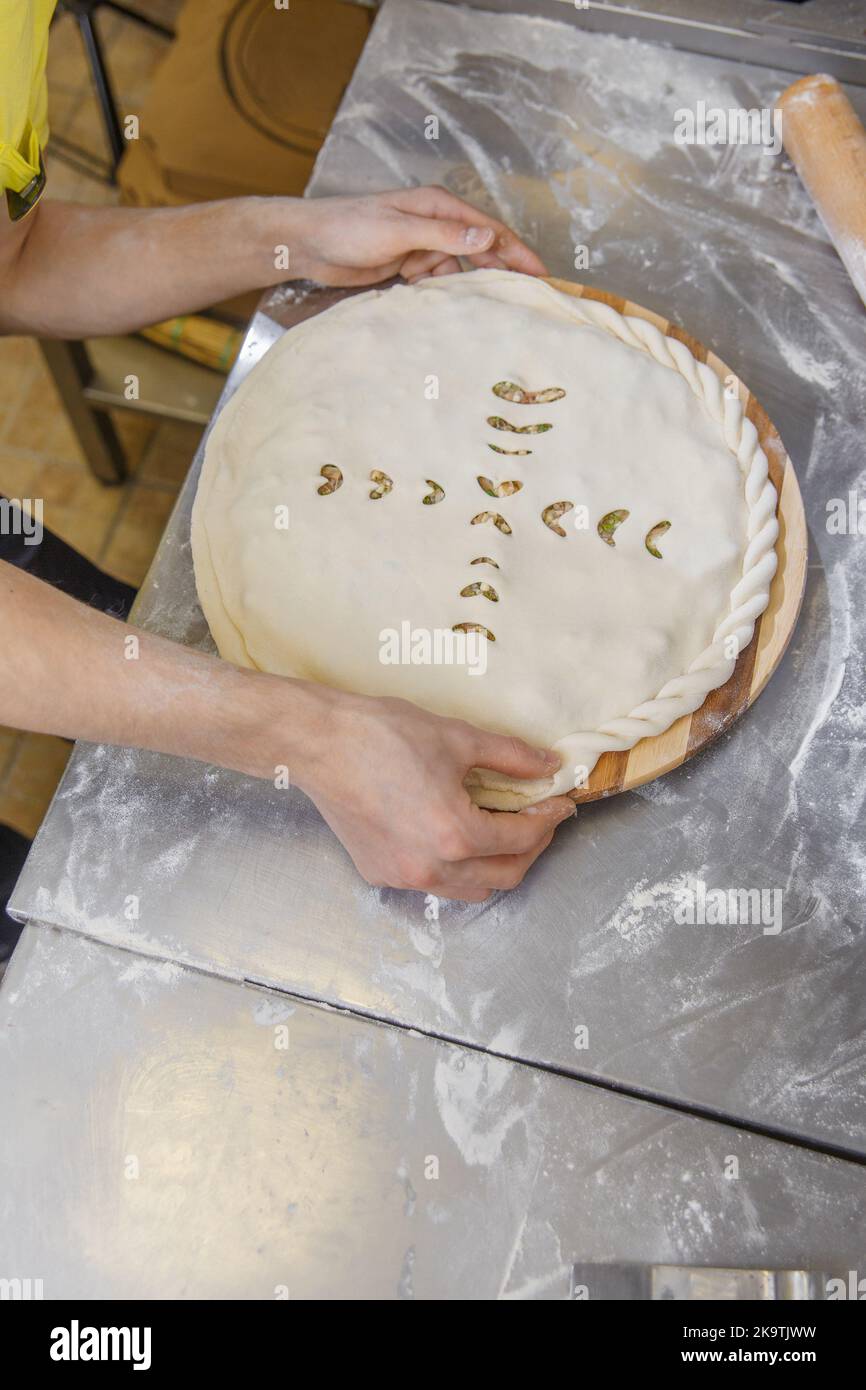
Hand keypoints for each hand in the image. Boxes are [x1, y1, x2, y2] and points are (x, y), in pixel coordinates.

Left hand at [289, 185, 547, 286]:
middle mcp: (434, 223)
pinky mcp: (406, 265)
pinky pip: (434, 281)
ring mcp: (421, 245)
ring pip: (457, 269)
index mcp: (438, 206)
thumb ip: (445, 235)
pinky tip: (438, 305)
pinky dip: (437, 293)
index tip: (540, 274)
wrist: (310, 244)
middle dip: (500, 272)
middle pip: (480, 249)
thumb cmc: (349, 227)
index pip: (489, 229)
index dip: (517, 251)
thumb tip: (488, 238)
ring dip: (462, 286)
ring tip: (477, 309)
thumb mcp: (400, 230)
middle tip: (524, 298)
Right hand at [292, 688, 574, 900]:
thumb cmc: (382, 735)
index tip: (560, 803)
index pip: (521, 839)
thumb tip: (549, 764)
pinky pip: (432, 883)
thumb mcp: (457, 738)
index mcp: (455, 835)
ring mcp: (402, 876)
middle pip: (504, 876)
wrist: (318, 743)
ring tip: (502, 833)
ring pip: (469, 889)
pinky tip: (453, 837)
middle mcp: (431, 867)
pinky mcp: (379, 873)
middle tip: (539, 820)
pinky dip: (455, 867)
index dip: (548, 820)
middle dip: (531, 849)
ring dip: (495, 866)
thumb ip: (510, 756)